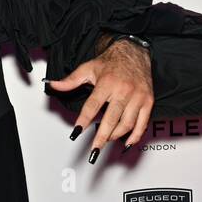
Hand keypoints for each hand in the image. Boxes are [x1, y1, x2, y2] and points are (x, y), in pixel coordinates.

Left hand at [46, 39, 153, 162]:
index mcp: (107, 83)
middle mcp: (124, 90)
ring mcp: (137, 97)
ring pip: (126, 124)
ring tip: (106, 140)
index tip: (76, 132)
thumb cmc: (111, 62)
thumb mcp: (88, 68)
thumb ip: (71, 80)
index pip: (92, 106)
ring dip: (115, 136)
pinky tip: (127, 142)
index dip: (83, 120)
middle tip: (94, 149)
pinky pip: (142, 123)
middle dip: (101, 137)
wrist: (135, 52)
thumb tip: (53, 85)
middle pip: (111, 119)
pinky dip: (135, 136)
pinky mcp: (148, 101)